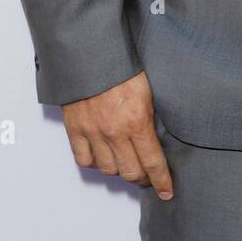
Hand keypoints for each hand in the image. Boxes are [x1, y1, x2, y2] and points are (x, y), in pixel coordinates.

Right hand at [62, 69, 172, 200]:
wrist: (90, 49)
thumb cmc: (121, 64)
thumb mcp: (148, 89)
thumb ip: (149, 116)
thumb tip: (155, 137)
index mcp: (137, 120)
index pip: (153, 162)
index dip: (161, 181)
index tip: (167, 191)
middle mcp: (115, 131)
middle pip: (130, 172)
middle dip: (142, 178)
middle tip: (147, 176)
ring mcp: (93, 131)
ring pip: (108, 169)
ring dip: (119, 170)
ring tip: (126, 164)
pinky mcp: (75, 128)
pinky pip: (84, 159)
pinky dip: (95, 162)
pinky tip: (102, 155)